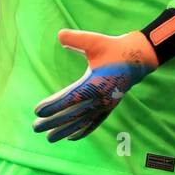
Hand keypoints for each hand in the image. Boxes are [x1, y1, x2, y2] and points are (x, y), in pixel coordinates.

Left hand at [32, 28, 158, 141]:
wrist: (138, 59)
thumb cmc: (114, 48)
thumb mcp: (95, 41)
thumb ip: (77, 39)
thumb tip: (60, 36)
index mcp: (95, 84)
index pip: (70, 98)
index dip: (54, 105)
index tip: (37, 111)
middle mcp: (100, 99)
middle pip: (73, 115)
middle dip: (54, 122)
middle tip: (35, 127)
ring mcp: (105, 105)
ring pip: (82, 122)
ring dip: (65, 131)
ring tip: (49, 138)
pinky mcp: (109, 107)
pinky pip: (94, 123)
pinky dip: (83, 131)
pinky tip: (71, 137)